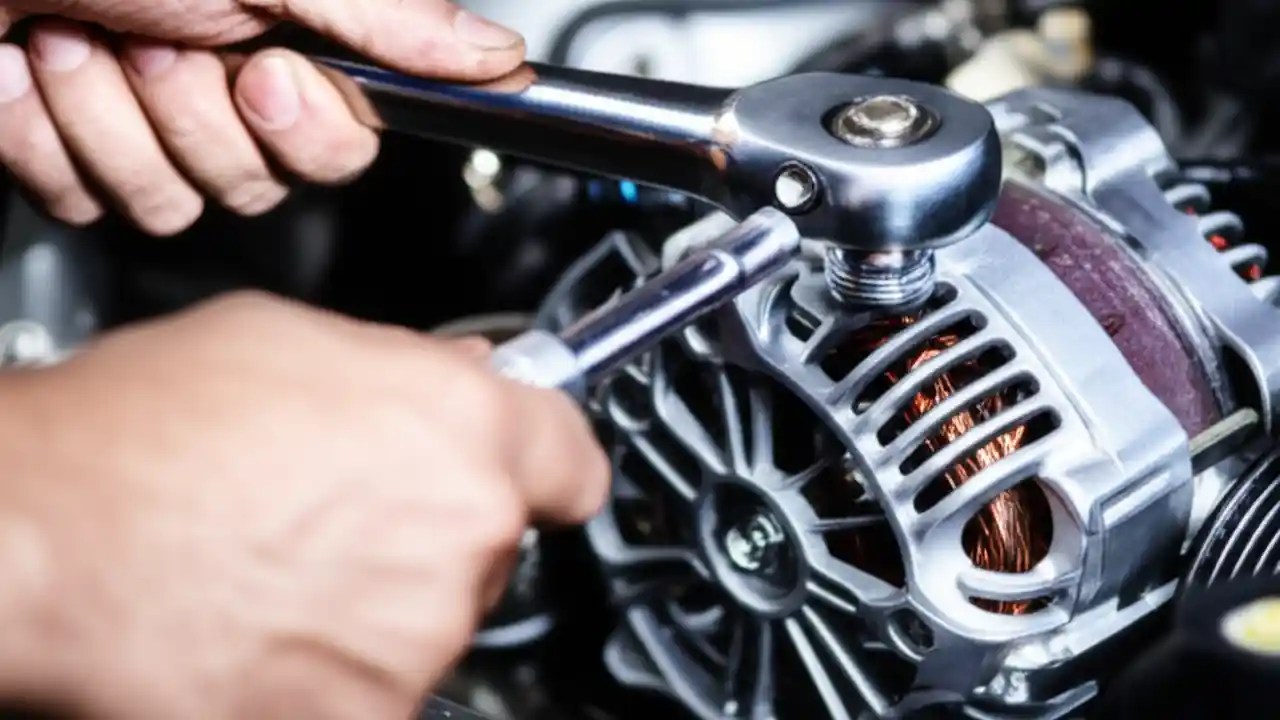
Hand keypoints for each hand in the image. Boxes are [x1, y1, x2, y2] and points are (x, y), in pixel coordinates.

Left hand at [0, 0, 524, 234]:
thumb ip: (386, 18)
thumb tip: (500, 54)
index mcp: (281, 39)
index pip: (346, 147)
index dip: (305, 126)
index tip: (260, 69)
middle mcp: (220, 84)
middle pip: (260, 188)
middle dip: (192, 114)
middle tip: (153, 36)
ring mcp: (143, 125)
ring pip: (172, 207)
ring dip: (110, 118)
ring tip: (78, 36)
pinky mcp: (67, 155)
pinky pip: (88, 204)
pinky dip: (47, 135)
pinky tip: (28, 71)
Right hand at [0, 291, 608, 718]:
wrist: (33, 543)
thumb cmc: (136, 437)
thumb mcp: (282, 341)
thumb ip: (404, 367)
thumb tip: (463, 378)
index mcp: (458, 424)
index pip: (572, 457)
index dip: (543, 461)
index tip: (531, 470)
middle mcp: (460, 530)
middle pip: (490, 537)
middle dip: (432, 522)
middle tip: (336, 505)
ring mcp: (419, 635)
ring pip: (435, 613)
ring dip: (380, 595)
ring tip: (277, 560)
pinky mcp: (371, 714)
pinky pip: (382, 682)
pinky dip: (339, 666)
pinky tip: (263, 622)